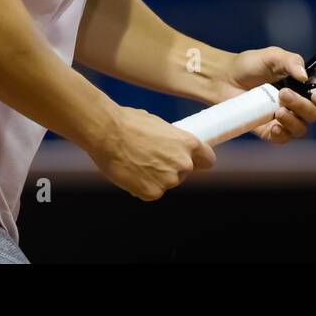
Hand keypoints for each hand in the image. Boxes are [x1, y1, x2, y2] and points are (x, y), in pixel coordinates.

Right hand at [87, 105, 216, 199]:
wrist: (107, 133)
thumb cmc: (129, 122)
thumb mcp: (158, 125)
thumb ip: (171, 140)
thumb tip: (169, 146)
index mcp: (188, 143)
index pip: (208, 160)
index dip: (200, 161)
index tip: (193, 162)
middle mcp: (183, 164)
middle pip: (184, 173)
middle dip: (171, 169)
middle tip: (151, 159)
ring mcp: (169, 181)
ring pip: (166, 183)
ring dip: (155, 178)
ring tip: (136, 163)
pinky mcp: (152, 193)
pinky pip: (150, 192)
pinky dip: (141, 186)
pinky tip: (130, 173)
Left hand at [221, 47, 315, 144]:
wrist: (223, 78)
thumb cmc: (249, 64)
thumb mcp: (272, 56)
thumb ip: (291, 61)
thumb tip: (305, 76)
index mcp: (306, 87)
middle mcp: (299, 105)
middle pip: (315, 114)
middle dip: (302, 105)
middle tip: (283, 93)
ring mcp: (285, 119)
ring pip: (301, 129)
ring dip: (292, 119)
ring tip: (276, 108)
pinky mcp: (269, 131)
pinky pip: (284, 139)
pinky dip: (282, 134)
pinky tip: (273, 125)